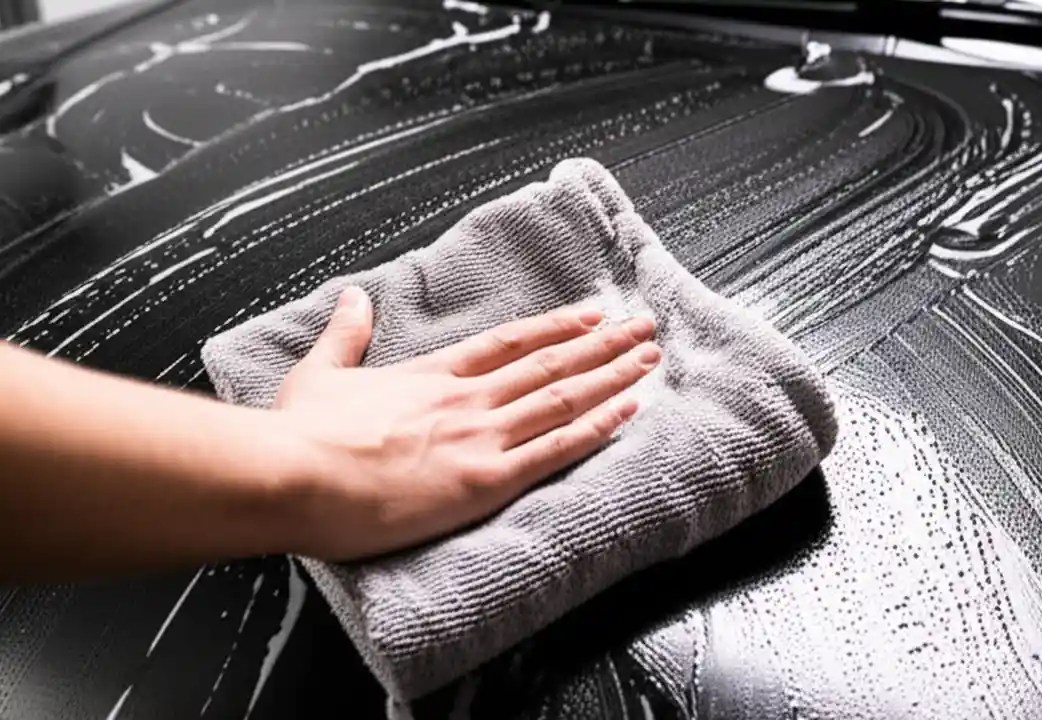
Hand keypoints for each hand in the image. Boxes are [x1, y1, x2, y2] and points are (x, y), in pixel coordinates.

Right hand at [275, 287, 660, 561]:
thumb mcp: (318, 373)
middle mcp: (467, 399)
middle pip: (550, 363)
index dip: (557, 326)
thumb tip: (354, 296)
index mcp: (432, 375)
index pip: (510, 342)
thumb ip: (346, 334)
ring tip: (650, 358)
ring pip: (563, 398)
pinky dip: (597, 427)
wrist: (293, 476)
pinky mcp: (485, 480)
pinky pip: (555, 449)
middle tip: (644, 326)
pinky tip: (628, 410)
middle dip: (602, 343)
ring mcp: (480, 436)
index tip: (592, 313)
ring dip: (612, 375)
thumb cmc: (300, 435)